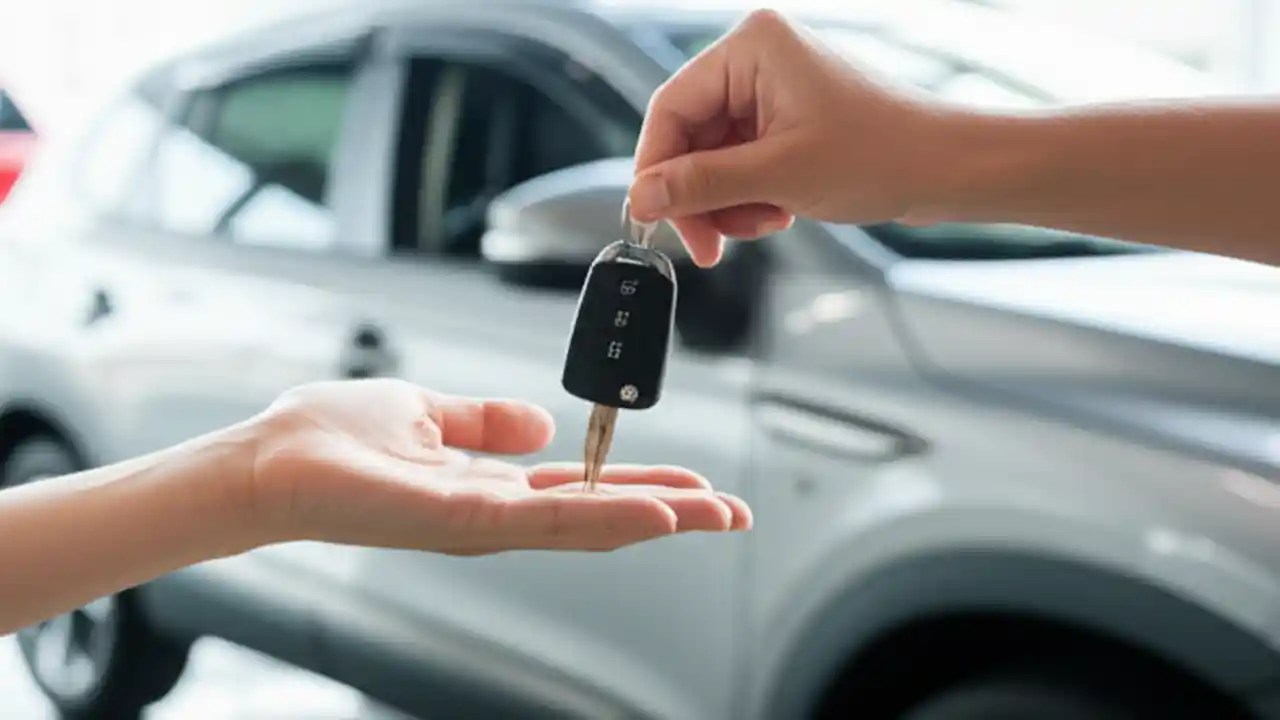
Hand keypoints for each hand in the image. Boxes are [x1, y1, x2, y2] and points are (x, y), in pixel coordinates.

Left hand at [241, 379, 750, 553]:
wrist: (265, 461)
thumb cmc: (326, 440)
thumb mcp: (424, 411)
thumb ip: (483, 421)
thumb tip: (540, 423)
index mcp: (487, 486)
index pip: (582, 491)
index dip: (642, 489)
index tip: (696, 487)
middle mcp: (491, 512)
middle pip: (598, 515)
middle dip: (669, 513)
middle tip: (734, 515)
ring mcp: (477, 523)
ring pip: (584, 523)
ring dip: (654, 518)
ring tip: (714, 515)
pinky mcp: (457, 520)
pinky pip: (542, 521)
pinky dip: (602, 519)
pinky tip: (651, 514)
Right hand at [628, 9, 948, 265]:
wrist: (947, 171)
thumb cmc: (883, 155)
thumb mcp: (777, 177)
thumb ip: (700, 185)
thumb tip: (643, 197)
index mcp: (752, 47)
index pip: (671, 108)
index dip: (656, 169)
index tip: (652, 217)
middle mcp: (757, 58)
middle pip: (689, 137)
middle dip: (699, 195)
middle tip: (707, 244)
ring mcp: (771, 88)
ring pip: (712, 158)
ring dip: (728, 202)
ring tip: (765, 221)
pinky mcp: (785, 118)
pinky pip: (739, 163)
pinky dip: (750, 197)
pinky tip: (779, 211)